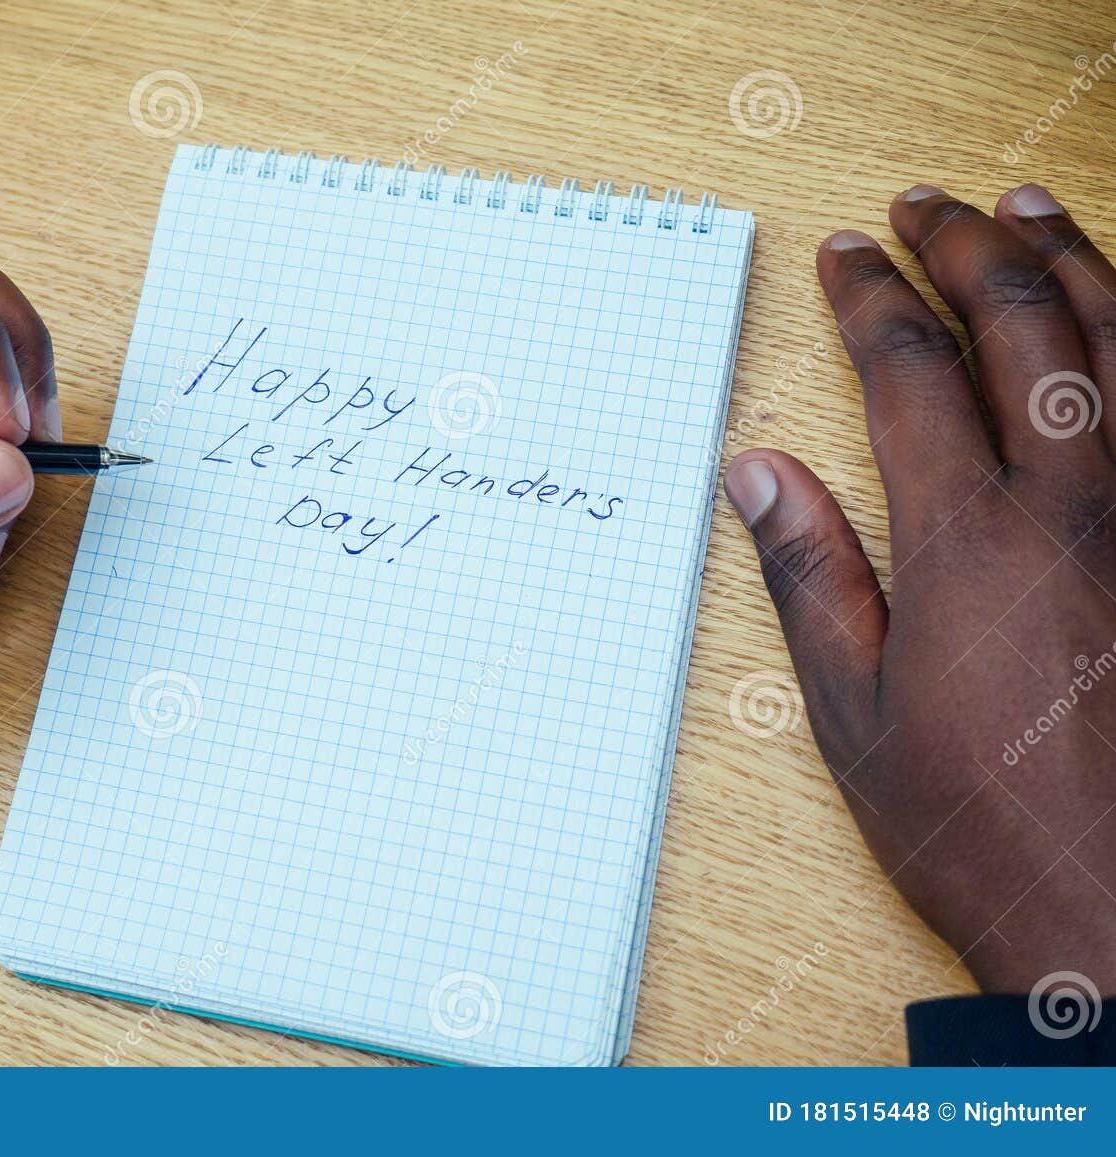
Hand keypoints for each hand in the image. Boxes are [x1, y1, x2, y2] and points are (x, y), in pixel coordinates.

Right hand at [725, 183, 1115, 993]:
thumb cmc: (978, 821)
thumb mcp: (854, 713)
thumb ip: (811, 575)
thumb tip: (757, 472)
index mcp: (969, 539)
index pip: (912, 372)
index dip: (871, 298)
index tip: (843, 255)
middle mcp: (1076, 504)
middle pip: (1023, 326)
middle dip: (967, 247)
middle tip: (924, 206)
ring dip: (1071, 259)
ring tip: (1027, 209)